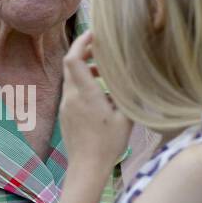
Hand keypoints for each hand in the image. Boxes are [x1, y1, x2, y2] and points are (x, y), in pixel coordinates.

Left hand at [59, 31, 130, 170]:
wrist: (86, 168)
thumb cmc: (108, 145)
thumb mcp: (126, 118)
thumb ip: (129, 94)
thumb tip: (136, 76)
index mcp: (85, 94)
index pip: (74, 59)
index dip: (82, 42)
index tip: (95, 33)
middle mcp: (71, 97)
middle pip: (71, 64)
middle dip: (85, 52)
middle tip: (102, 48)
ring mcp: (66, 106)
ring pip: (71, 78)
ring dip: (86, 69)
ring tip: (105, 71)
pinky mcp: (65, 115)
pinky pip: (72, 91)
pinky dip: (84, 84)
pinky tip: (101, 93)